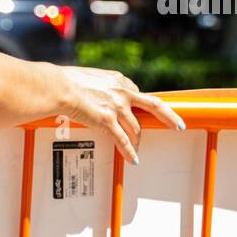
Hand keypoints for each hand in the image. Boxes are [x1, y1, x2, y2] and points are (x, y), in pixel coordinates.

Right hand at [55, 66, 185, 164]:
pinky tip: (133, 159)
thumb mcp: (88, 77)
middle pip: (154, 106)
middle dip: (169, 117)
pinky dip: (129, 151)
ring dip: (138, 140)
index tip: (141, 110)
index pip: (136, 94)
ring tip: (137, 148)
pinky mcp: (108, 121)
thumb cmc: (65, 81)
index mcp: (118, 80)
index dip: (139, 105)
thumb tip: (90, 91)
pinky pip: (122, 140)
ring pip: (136, 127)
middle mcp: (122, 93)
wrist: (58, 87)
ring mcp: (117, 108)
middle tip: (178, 125)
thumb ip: (97, 86)